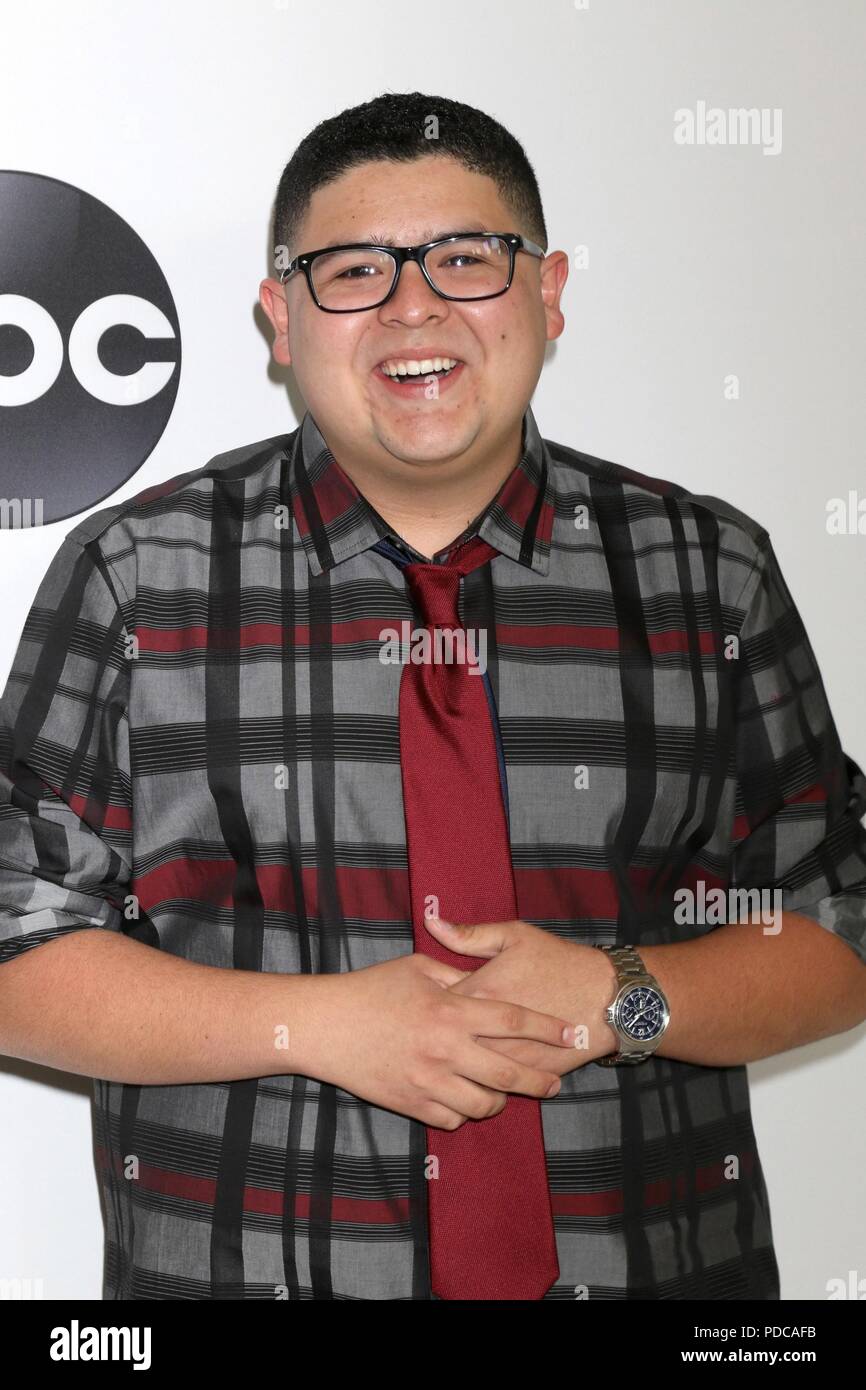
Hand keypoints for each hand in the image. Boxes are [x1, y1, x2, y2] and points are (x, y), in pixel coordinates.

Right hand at [304, 952, 577, 1130]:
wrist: (324, 1026)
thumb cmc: (370, 989)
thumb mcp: (416, 967)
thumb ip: (456, 972)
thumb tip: (484, 977)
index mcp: (450, 1009)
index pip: (513, 1019)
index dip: (546, 1027)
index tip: (569, 1033)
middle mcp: (446, 1048)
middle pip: (508, 1073)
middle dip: (539, 1081)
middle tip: (553, 1084)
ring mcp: (428, 1080)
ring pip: (483, 1105)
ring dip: (499, 1102)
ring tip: (502, 1095)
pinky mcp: (410, 1104)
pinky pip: (452, 1119)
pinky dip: (463, 1113)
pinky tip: (464, 1101)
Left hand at [425, 915, 617, 1075]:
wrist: (607, 994)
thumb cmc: (559, 960)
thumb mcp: (515, 936)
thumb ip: (469, 935)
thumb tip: (430, 922)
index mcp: (481, 992)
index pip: (435, 1005)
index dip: (429, 1005)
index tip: (430, 1002)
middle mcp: (490, 1028)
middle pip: (448, 1042)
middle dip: (440, 1039)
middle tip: (438, 1033)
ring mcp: (511, 1055)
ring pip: (472, 1069)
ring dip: (462, 1063)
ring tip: (457, 1055)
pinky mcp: (529, 1074)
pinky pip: (500, 1085)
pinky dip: (489, 1079)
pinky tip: (485, 1070)